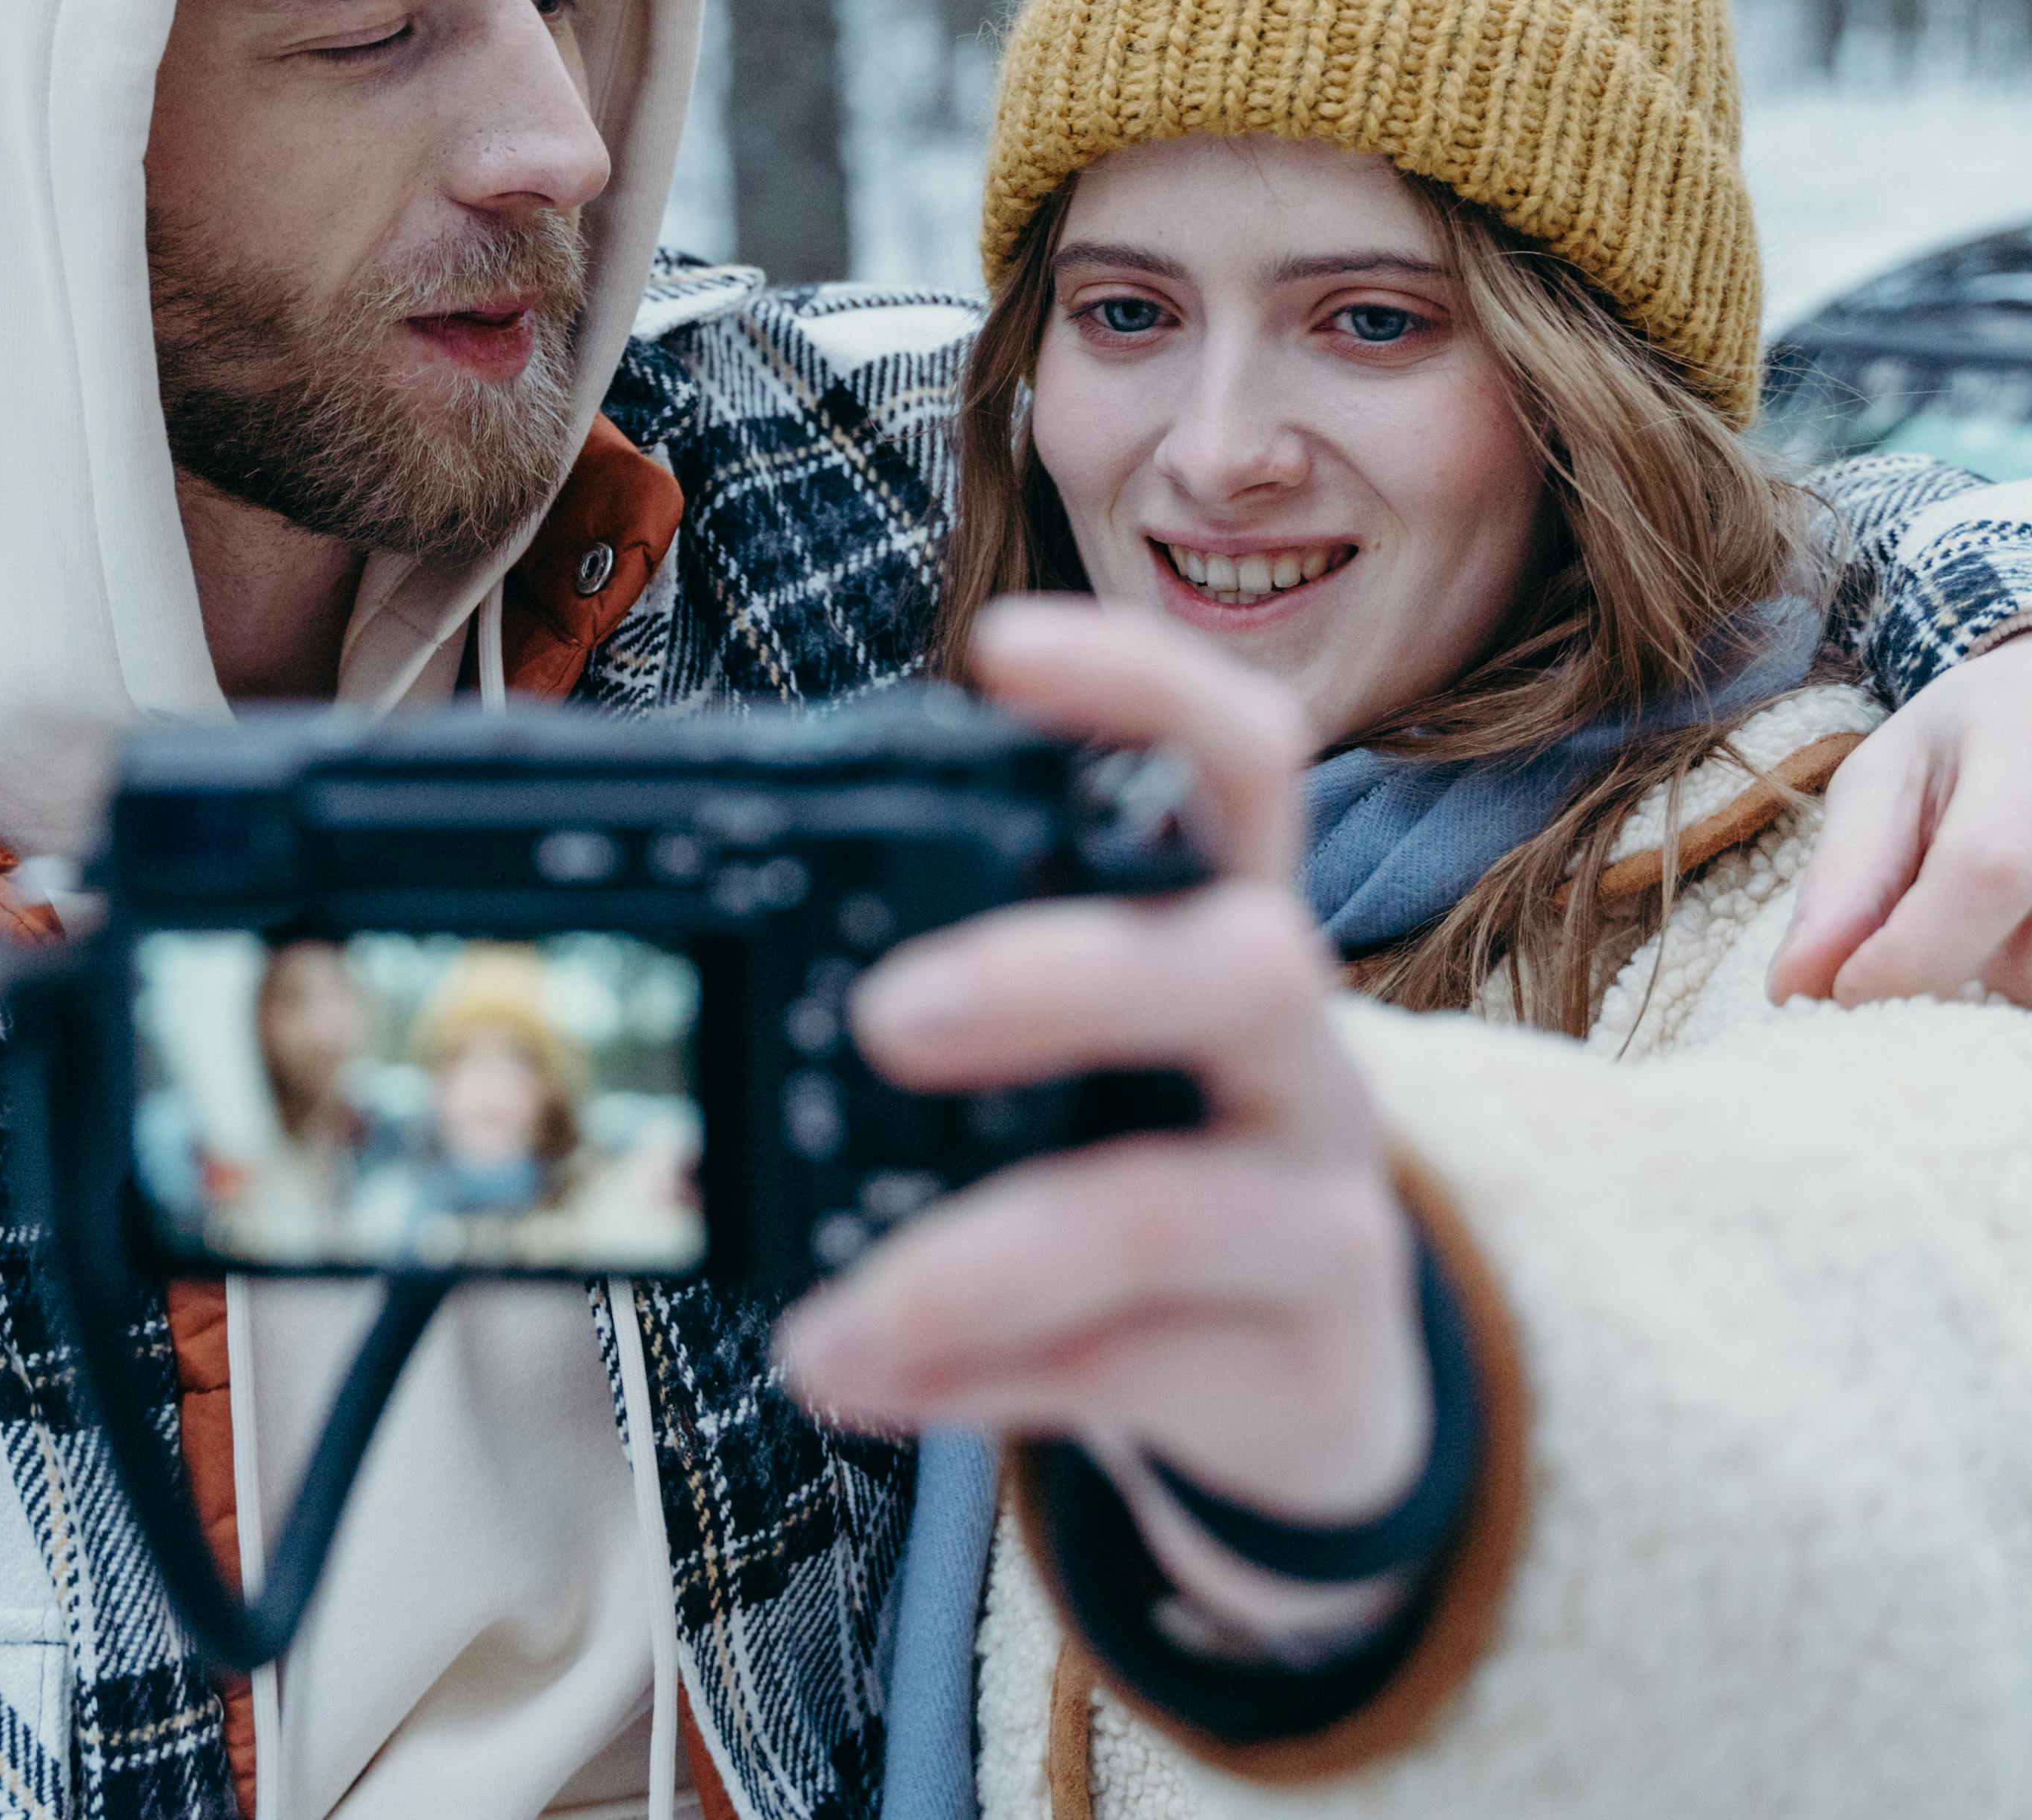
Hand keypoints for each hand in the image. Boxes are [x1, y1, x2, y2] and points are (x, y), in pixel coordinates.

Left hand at [776, 597, 1430, 1640]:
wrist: (1315, 1379)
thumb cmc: (1148, 1157)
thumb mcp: (1097, 1053)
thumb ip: (970, 984)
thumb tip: (711, 962)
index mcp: (1232, 924)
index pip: (1241, 759)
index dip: (1143, 686)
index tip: (1000, 650)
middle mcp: (1303, 1048)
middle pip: (1251, 962)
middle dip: (1059, 978)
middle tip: (886, 1014)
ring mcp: (1320, 1207)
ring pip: (1171, 1212)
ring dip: (977, 1261)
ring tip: (835, 1320)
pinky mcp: (1303, 1361)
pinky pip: (1131, 1369)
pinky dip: (977, 1381)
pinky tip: (864, 1382)